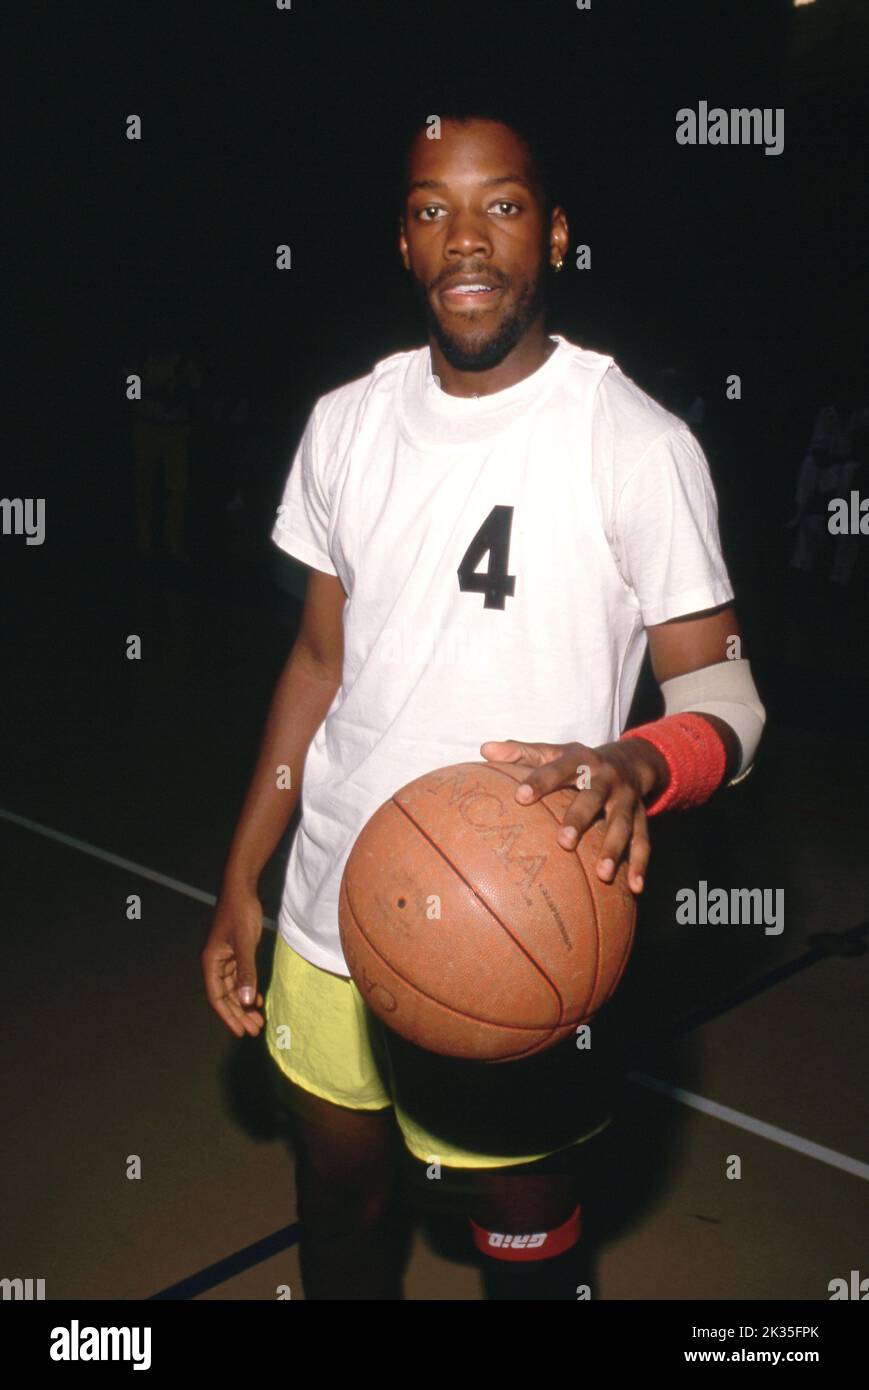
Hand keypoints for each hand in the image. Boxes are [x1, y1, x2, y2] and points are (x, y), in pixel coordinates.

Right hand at [201, 884, 264, 1036]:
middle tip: (254, 1030)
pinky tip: (257, 999)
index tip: (240, 1031)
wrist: (241, 889)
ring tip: (258, 1019)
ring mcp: (224, 958)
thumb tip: (245, 1001)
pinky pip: (239, 977)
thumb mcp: (245, 944)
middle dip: (238, 1014)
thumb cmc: (240, 913)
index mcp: (211, 962)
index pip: (217, 997)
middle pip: (225, 996)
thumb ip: (246, 972)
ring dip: (244, 1004)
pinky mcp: (234, 952)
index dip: (228, 1016)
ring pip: (232, 988)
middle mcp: (214, 963)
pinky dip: (247, 989)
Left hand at [480, 738, 666, 893]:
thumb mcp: (553, 751)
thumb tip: (485, 749)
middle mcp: (606, 778)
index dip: (539, 781)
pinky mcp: (642, 818)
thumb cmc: (579, 762)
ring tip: (603, 874)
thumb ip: (520, 753)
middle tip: (563, 842)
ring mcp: (626, 799)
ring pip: (622, 825)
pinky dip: (640, 865)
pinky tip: (634, 888)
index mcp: (580, 760)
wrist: (631, 759)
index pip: (558, 769)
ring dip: (614, 849)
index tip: (520, 797)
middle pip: (593, 798)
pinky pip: (643, 843)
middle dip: (580, 819)